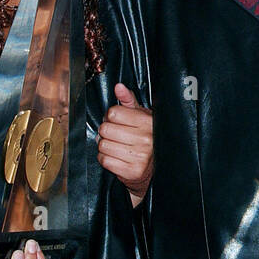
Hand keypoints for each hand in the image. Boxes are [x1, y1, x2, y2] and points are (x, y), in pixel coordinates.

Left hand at [99, 82, 153, 206]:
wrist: (154, 167)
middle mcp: (145, 139)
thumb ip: (128, 100)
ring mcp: (138, 157)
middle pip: (105, 129)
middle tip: (115, 133)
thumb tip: (118, 87)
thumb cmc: (145, 137)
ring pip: (103, 145)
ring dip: (105, 145)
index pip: (114, 113)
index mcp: (147, 122)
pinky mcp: (131, 171)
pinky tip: (115, 156)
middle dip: (106, 131)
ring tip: (116, 145)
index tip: (116, 120)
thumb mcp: (141, 116)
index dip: (111, 116)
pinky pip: (105, 160)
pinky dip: (106, 158)